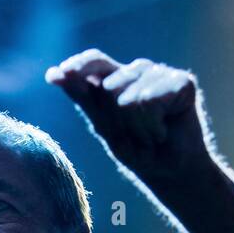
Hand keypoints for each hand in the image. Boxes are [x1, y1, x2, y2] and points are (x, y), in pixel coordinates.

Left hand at [45, 49, 210, 186]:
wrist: (169, 171)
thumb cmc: (136, 149)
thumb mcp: (102, 123)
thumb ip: (81, 95)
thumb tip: (52, 73)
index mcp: (115, 78)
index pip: (94, 61)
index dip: (79, 66)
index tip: (62, 74)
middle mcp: (137, 71)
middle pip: (110, 87)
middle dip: (116, 122)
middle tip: (133, 136)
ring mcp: (160, 74)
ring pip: (130, 99)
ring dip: (137, 128)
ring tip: (150, 135)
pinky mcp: (181, 82)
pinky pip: (151, 102)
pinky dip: (154, 126)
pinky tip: (164, 131)